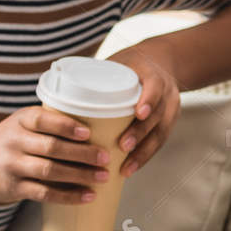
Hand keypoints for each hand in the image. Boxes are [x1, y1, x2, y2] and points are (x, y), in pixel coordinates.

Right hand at [0, 106, 112, 206]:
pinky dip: (67, 196)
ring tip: (103, 177)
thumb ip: (46, 125)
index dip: (67, 126)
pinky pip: (44, 193)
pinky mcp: (14, 188)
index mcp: (20, 120)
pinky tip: (86, 196)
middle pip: (53, 147)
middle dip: (83, 153)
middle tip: (106, 157)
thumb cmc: (2, 144)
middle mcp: (15, 141)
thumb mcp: (17, 125)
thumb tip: (95, 128)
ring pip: (51, 171)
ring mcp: (13, 166)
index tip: (88, 132)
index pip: (44, 119)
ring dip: (80, 175)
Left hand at [106, 38, 182, 175]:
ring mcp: (171, 109)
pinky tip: (132, 167)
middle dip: (141, 133)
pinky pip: (160, 142)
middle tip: (123, 146)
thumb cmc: (132, 64)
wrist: (162, 62)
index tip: (138, 114)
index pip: (155, 87)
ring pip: (161, 133)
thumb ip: (99, 77)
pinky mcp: (170, 122)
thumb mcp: (120, 62)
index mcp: (154, 74)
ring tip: (126, 168)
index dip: (149, 101)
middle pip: (158, 116)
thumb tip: (59, 95)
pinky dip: (146, 156)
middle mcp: (167, 92)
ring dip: (143, 153)